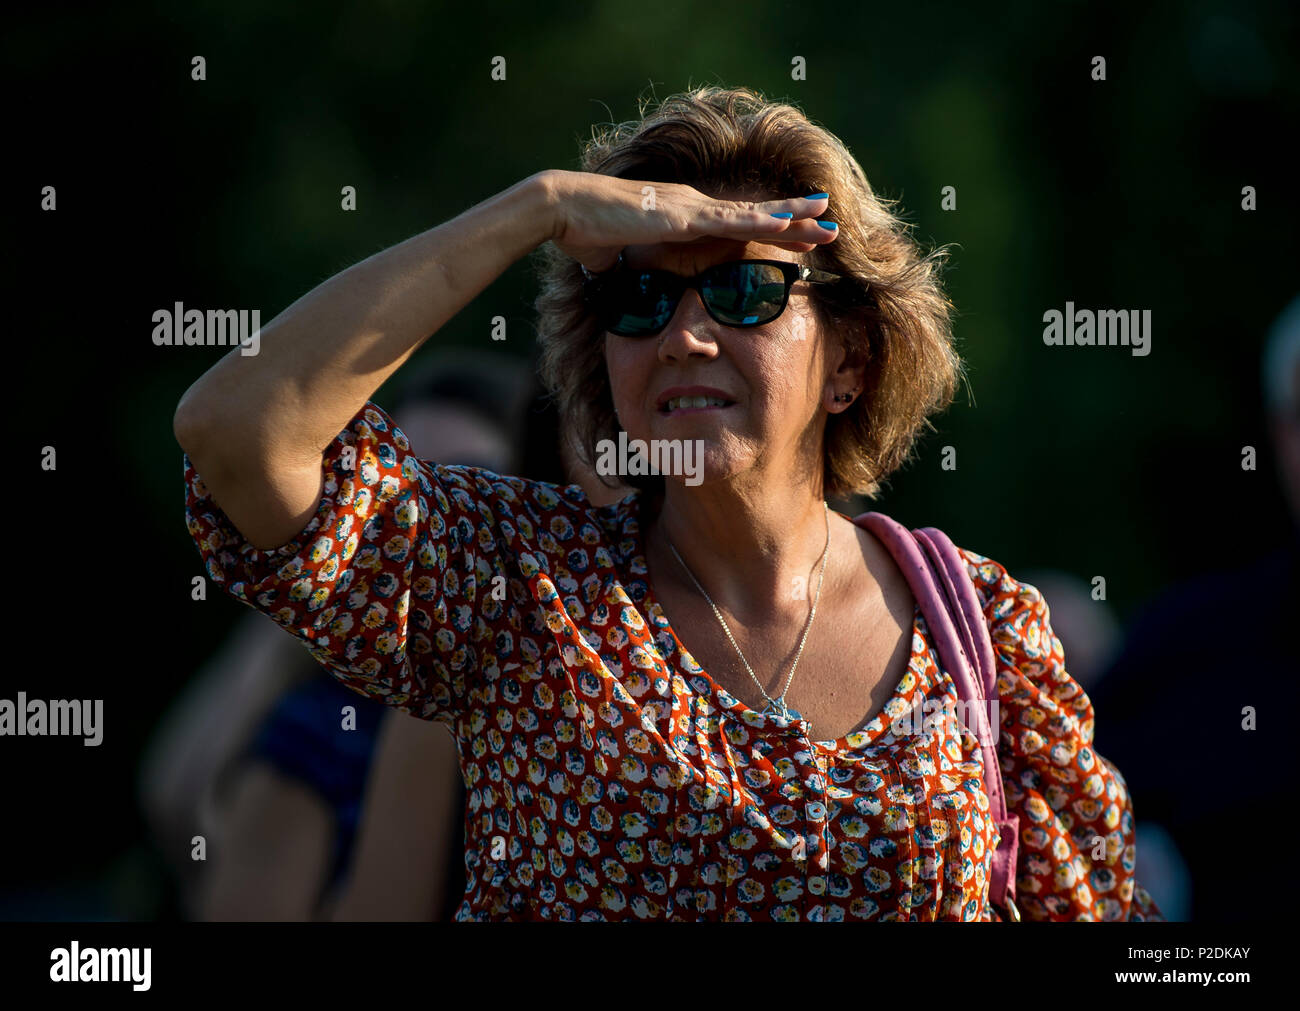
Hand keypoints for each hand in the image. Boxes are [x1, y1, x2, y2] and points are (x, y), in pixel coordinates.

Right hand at [540, 169, 837, 272]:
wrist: (562, 210)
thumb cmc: (582, 233)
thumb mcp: (618, 261)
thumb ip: (632, 272)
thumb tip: (630, 290)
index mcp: (681, 215)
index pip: (735, 224)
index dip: (769, 229)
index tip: (799, 235)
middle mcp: (693, 206)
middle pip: (754, 216)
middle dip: (794, 221)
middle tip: (830, 225)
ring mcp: (690, 208)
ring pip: (754, 214)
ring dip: (792, 218)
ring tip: (826, 218)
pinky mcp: (683, 216)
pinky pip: (733, 222)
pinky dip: (764, 222)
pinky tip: (791, 223)